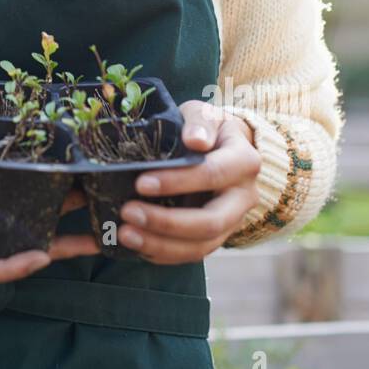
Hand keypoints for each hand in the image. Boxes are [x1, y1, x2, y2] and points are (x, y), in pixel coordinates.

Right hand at [0, 183, 99, 287]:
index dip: (12, 266)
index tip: (42, 258)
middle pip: (19, 248)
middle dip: (61, 243)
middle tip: (106, 232)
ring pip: (23, 226)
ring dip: (62, 218)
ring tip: (105, 204)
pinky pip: (11, 206)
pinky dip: (38, 197)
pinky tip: (63, 179)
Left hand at [117, 102, 260, 264]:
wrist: (224, 149)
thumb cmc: (207, 129)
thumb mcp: (204, 114)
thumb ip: (200, 122)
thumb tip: (195, 140)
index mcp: (243, 162)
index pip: (213, 175)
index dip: (178, 182)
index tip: (141, 183)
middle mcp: (243, 197)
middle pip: (211, 222)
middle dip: (167, 223)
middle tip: (128, 213)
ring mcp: (232, 221)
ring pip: (202, 246)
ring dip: (161, 245)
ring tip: (125, 234)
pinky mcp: (216, 236)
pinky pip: (193, 254)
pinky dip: (163, 253)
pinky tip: (136, 245)